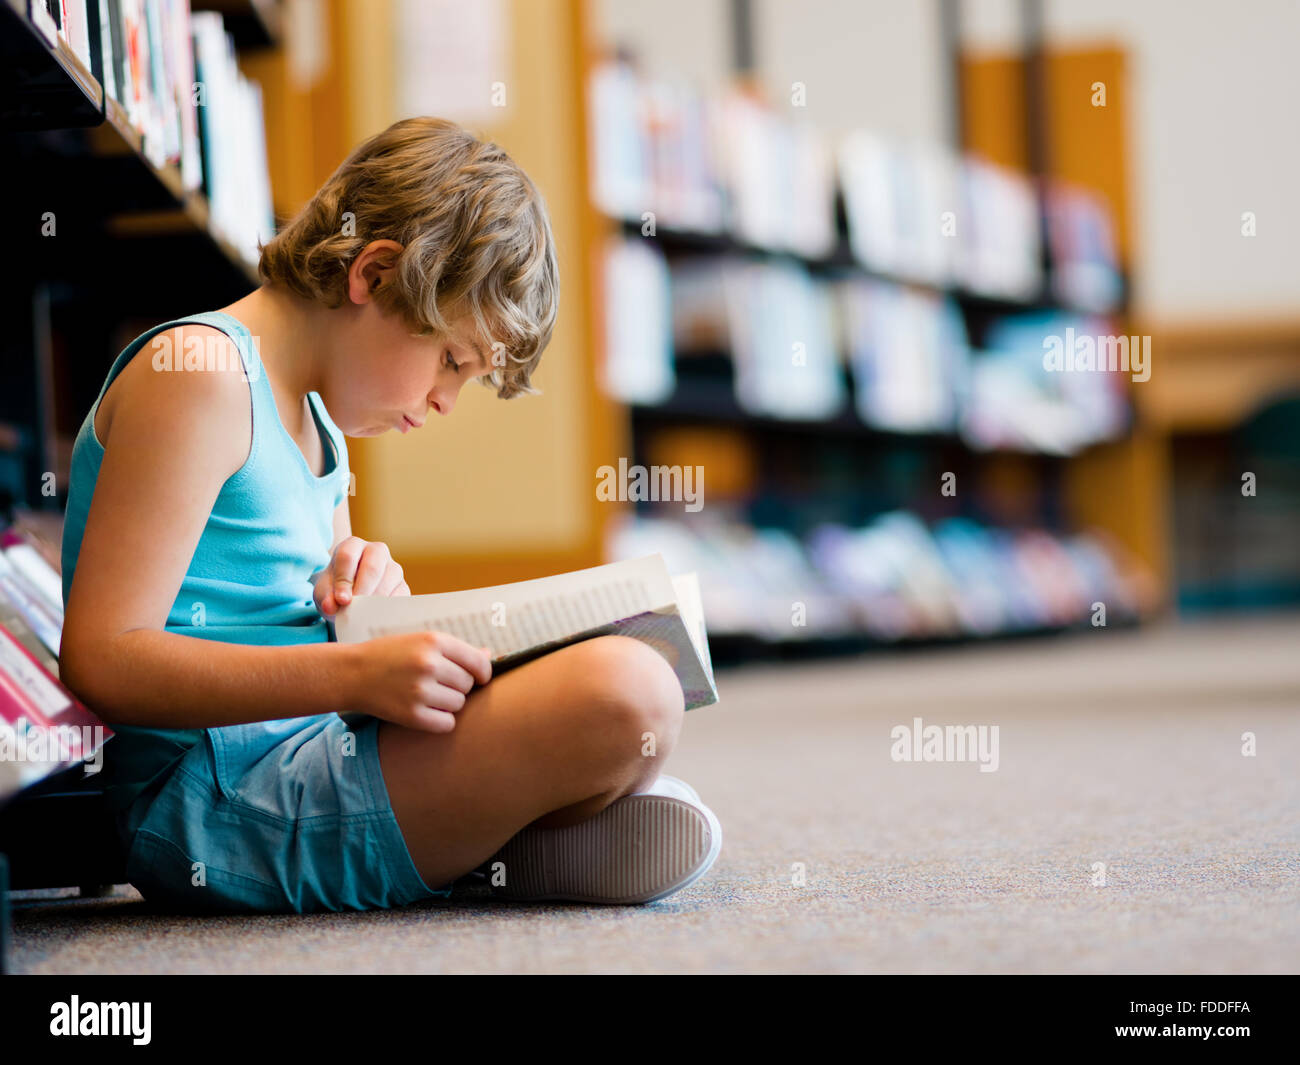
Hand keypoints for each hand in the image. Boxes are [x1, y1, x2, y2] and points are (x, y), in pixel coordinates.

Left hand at [313, 536, 407, 616]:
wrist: (350, 597)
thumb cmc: (335, 590)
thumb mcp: (324, 593)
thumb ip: (325, 598)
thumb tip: (331, 607)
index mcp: (353, 546)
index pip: (348, 557)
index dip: (344, 580)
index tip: (341, 600)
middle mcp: (376, 550)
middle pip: (372, 567)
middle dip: (362, 590)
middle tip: (354, 609)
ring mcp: (393, 566)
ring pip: (389, 579)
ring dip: (375, 600)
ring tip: (363, 614)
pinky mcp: (402, 584)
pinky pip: (401, 594)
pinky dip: (389, 608)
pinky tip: (376, 616)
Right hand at [347, 631, 492, 732]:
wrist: (351, 673)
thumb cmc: (389, 655)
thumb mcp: (419, 641)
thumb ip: (454, 650)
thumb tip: (488, 656)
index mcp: (433, 641)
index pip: (478, 662)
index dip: (483, 673)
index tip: (480, 677)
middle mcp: (428, 664)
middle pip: (468, 684)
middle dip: (458, 686)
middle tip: (438, 684)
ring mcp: (420, 691)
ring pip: (459, 704)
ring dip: (449, 703)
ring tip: (428, 695)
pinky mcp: (412, 715)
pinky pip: (446, 723)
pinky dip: (440, 720)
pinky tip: (426, 711)